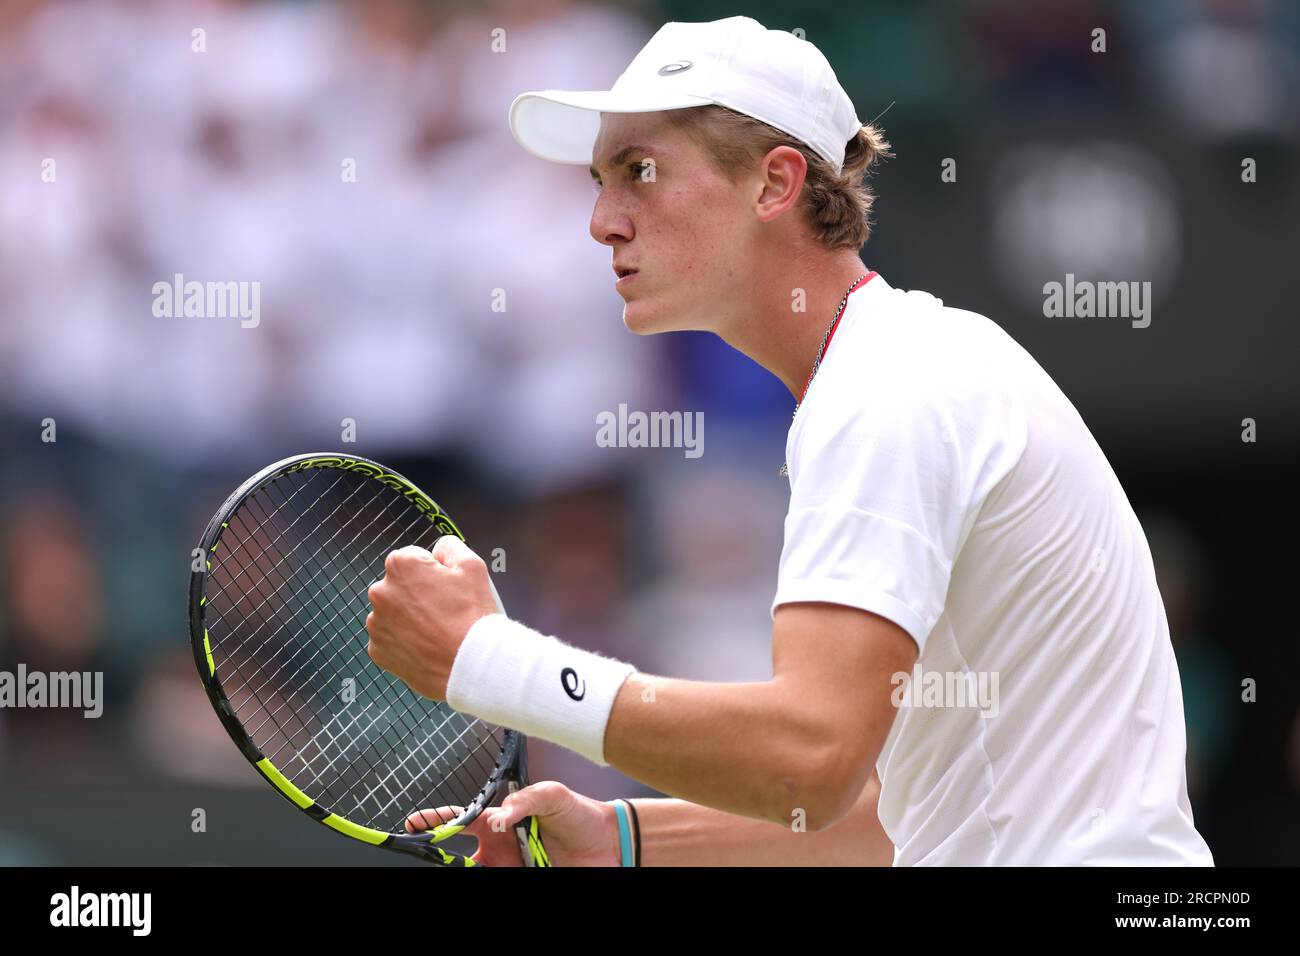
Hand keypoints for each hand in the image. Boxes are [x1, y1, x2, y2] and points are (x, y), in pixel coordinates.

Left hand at [365, 535, 497, 700]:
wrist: (471, 664)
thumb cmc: (472, 616)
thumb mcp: (473, 565)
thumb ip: (450, 546)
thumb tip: (439, 549)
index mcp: (401, 566)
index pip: (414, 558)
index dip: (434, 571)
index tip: (447, 587)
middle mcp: (380, 592)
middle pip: (401, 586)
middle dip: (418, 594)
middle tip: (444, 611)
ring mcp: (377, 624)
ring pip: (394, 613)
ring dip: (410, 618)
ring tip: (437, 631)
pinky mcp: (378, 651)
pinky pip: (390, 639)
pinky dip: (405, 642)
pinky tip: (427, 645)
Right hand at [405, 781, 623, 866]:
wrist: (610, 842)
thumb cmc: (580, 814)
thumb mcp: (553, 794)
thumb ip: (524, 800)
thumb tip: (499, 816)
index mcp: (500, 821)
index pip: (461, 820)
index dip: (435, 822)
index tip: (414, 824)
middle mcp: (500, 849)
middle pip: (461, 859)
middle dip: (444, 859)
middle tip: (437, 857)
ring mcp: (511, 869)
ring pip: (479, 872)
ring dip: (475, 868)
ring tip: (502, 862)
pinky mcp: (525, 881)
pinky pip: (502, 882)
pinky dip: (496, 874)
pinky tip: (512, 867)